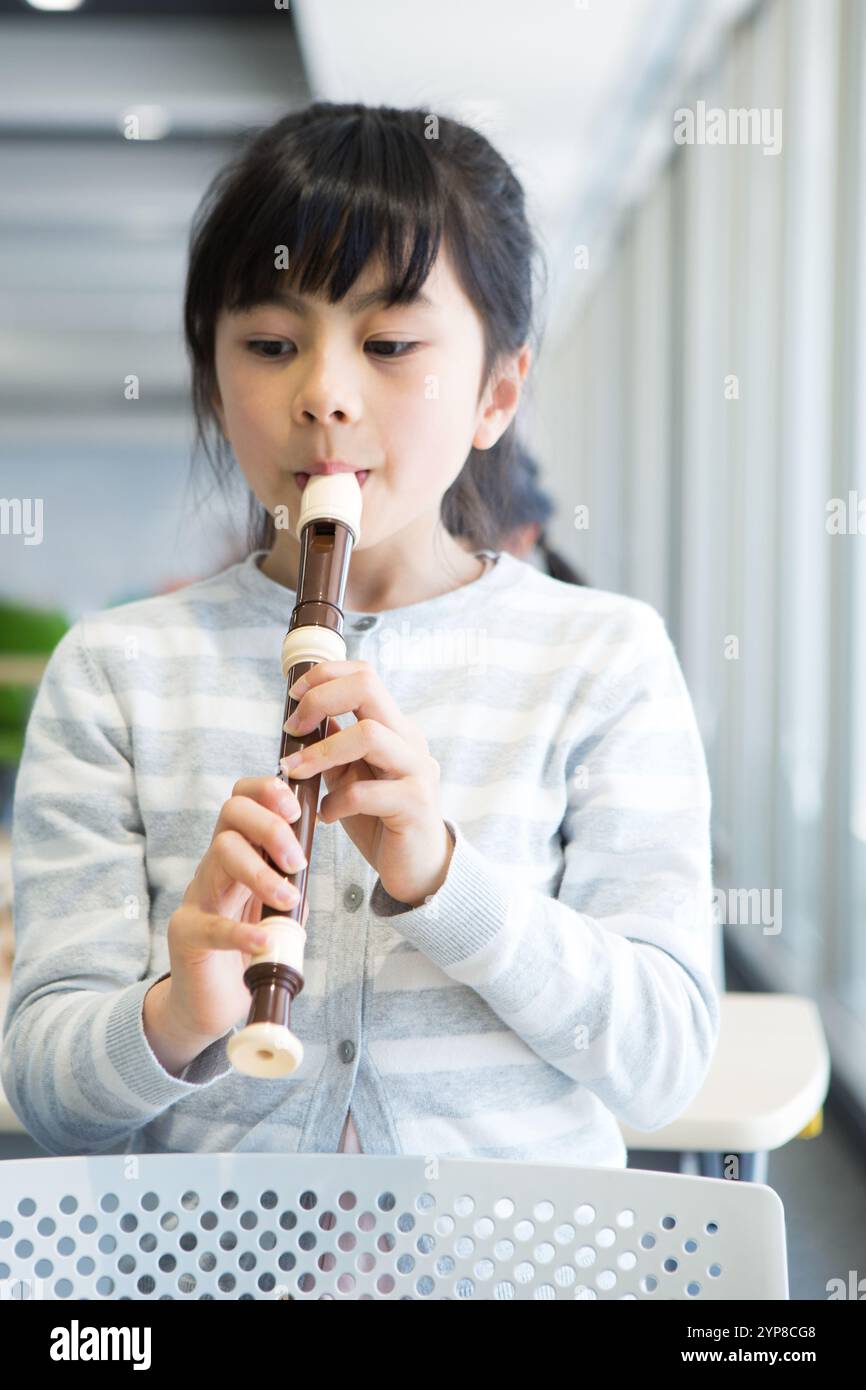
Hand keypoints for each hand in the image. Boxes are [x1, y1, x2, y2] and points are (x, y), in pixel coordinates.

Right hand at [158, 775, 309, 1043]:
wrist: (210, 1001)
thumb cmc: (248, 948)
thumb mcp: (276, 906)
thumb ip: (292, 882)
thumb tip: (314, 858)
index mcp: (238, 854)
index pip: (242, 800)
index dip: (266, 791)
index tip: (296, 809)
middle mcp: (214, 867)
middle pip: (230, 816)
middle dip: (269, 828)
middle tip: (297, 861)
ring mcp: (197, 898)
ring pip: (220, 855)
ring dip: (260, 873)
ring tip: (288, 901)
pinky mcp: (186, 935)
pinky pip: (210, 925)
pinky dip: (240, 931)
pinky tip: (263, 940)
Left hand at [280, 659, 453, 906]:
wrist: (418, 867)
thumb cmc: (380, 820)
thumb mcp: (351, 776)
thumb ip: (334, 747)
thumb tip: (305, 717)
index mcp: (395, 728)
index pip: (364, 675)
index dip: (324, 676)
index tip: (293, 697)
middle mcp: (410, 740)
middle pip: (367, 687)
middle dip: (320, 699)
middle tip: (292, 728)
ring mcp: (417, 769)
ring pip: (368, 735)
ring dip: (321, 752)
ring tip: (295, 771)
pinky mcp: (415, 804)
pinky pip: (366, 792)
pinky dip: (335, 802)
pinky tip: (326, 815)